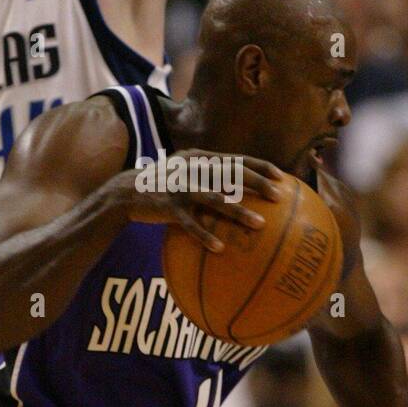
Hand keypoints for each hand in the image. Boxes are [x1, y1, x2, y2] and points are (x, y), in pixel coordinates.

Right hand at [125, 152, 283, 251]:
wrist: (125, 191)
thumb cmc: (163, 184)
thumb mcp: (185, 171)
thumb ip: (210, 175)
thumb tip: (242, 190)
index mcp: (200, 158)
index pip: (236, 159)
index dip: (260, 166)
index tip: (282, 177)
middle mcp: (193, 168)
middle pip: (231, 174)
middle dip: (257, 184)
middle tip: (279, 197)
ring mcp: (180, 187)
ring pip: (215, 198)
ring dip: (239, 211)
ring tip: (260, 224)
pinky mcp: (167, 206)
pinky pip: (190, 223)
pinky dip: (204, 235)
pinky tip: (219, 248)